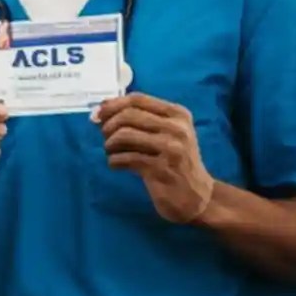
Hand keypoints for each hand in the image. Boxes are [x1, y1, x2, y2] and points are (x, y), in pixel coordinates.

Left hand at [93, 93, 214, 223]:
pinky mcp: (161, 169)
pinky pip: (125, 158)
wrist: (196, 196)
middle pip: (128, 115)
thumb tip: (101, 108)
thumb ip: (139, 119)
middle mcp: (177, 128)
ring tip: (111, 152)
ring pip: (125, 134)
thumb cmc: (175, 161)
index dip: (112, 104)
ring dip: (109, 144)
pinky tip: (116, 165)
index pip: (138, 99)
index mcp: (178, 114)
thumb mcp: (166, 134)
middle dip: (108, 125)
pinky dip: (113, 160)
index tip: (98, 114)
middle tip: (105, 137)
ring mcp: (171, 149)